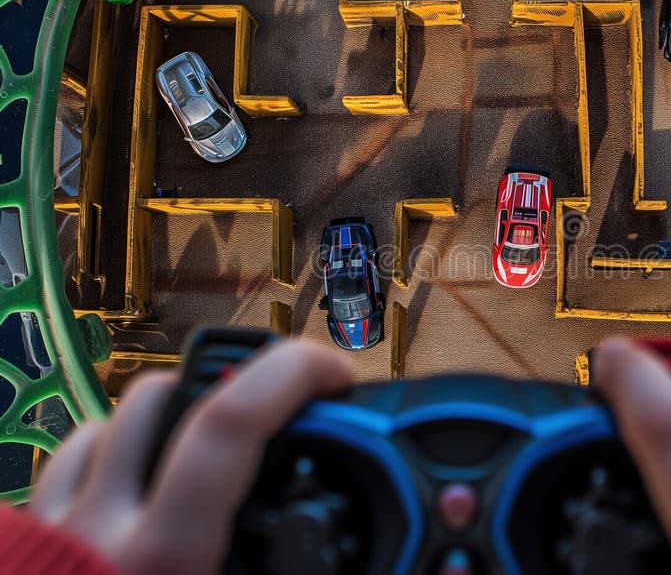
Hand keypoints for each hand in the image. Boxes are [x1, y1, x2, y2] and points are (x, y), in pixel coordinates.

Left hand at [28, 340, 351, 574]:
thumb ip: (304, 572)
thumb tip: (379, 564)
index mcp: (169, 558)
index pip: (232, 421)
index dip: (295, 372)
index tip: (333, 375)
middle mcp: (103, 530)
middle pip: (169, 393)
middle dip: (237, 385)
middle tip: (280, 414)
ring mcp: (60, 528)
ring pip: (116, 417)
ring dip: (174, 417)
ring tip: (214, 452)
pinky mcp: (32, 539)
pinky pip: (72, 456)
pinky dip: (117, 450)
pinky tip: (147, 481)